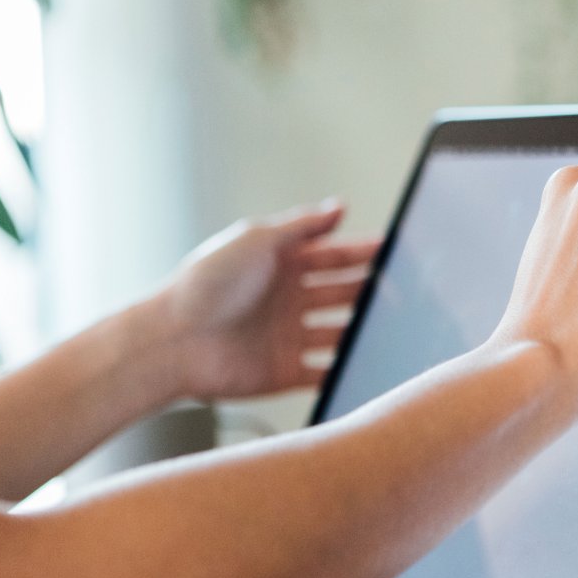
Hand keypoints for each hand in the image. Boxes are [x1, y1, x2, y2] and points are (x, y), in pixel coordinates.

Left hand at [161, 200, 380, 399]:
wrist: (172, 341)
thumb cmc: (205, 284)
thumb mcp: (257, 238)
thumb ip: (303, 225)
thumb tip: (342, 206)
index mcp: (282, 265)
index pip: (335, 257)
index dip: (365, 253)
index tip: (396, 251)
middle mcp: (288, 299)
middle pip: (344, 294)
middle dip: (373, 291)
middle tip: (405, 292)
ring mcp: (289, 336)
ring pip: (342, 333)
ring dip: (365, 331)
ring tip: (392, 328)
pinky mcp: (286, 371)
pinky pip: (325, 372)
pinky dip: (346, 370)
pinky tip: (367, 364)